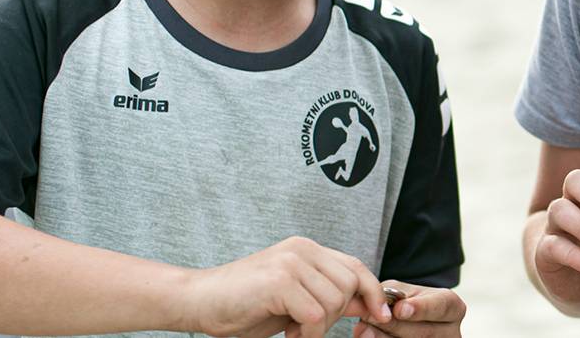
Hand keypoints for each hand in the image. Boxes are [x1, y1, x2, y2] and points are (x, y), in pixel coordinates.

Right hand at [178, 236, 392, 337]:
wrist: (197, 301)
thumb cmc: (244, 304)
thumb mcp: (295, 298)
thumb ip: (328, 295)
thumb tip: (368, 303)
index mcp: (307, 249)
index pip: (355, 266)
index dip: (373, 291)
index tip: (382, 315)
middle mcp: (302, 249)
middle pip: (349, 286)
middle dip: (335, 317)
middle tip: (305, 329)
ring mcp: (291, 262)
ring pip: (334, 302)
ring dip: (319, 328)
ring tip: (293, 330)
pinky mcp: (279, 281)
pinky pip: (314, 315)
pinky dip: (306, 333)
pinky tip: (287, 333)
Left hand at [354, 280, 465, 336]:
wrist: (408, 321)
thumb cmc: (407, 302)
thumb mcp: (404, 292)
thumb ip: (391, 296)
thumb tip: (372, 309)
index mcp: (452, 307)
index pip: (442, 306)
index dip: (421, 308)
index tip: (400, 309)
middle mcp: (450, 332)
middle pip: (424, 332)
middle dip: (394, 325)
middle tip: (368, 317)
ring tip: (364, 331)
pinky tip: (368, 337)